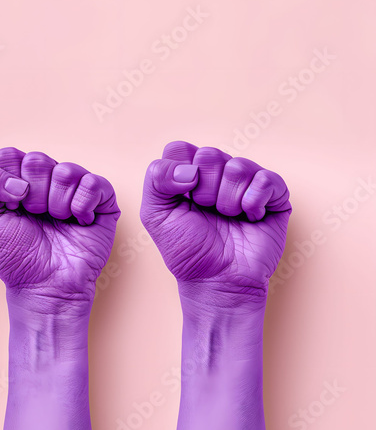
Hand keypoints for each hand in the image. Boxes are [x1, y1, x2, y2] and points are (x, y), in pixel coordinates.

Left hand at [0, 148, 118, 301]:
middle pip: (37, 160)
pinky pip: (93, 183)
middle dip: (32, 194)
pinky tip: (78, 222)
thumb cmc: (16, 256)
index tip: (11, 206)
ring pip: (65, 171)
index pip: (10, 155)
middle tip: (35, 216)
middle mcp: (47, 180)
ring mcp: (74, 188)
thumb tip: (16, 178)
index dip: (8, 180)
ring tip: (57, 222)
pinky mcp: (101, 200)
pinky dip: (81, 205)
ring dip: (56, 203)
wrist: (45, 286)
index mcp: (18, 180)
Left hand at [140, 141, 290, 297]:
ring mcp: (247, 182)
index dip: (178, 173)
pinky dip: (253, 202)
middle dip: (203, 190)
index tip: (181, 198)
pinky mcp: (274, 195)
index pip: (180, 149)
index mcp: (189, 174)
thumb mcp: (155, 214)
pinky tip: (249, 218)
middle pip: (209, 155)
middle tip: (206, 212)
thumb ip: (157, 179)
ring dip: (227, 200)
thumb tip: (189, 169)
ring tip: (227, 218)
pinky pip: (266, 180)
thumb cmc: (187, 249)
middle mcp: (218, 174)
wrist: (217, 280)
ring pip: (237, 167)